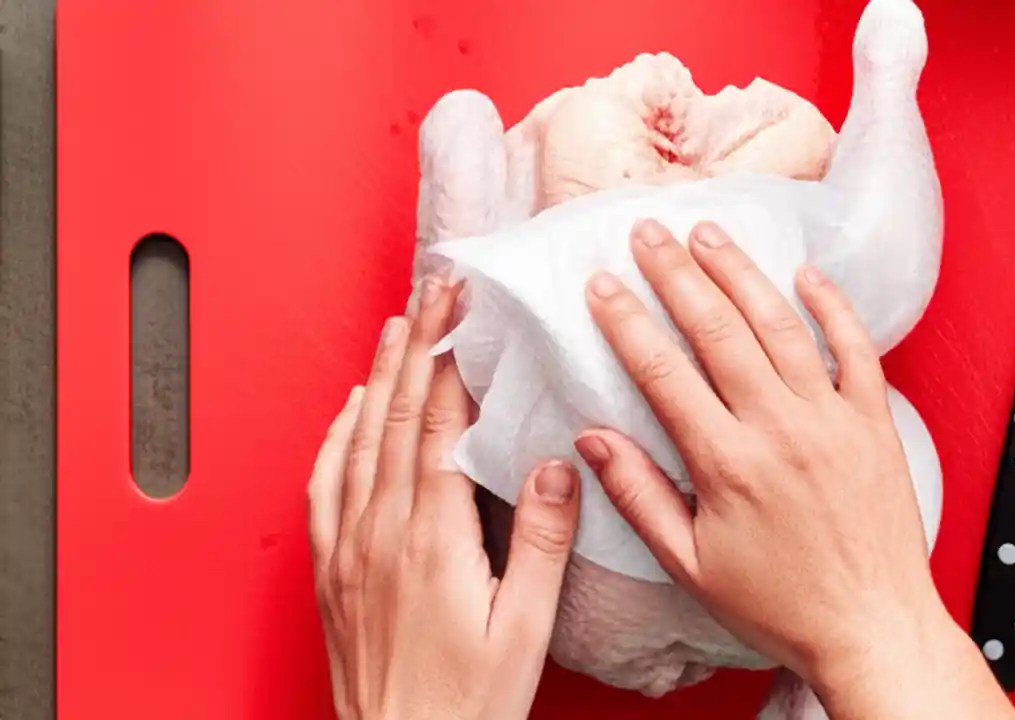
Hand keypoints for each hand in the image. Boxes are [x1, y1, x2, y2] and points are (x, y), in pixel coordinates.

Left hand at [307, 280, 582, 719]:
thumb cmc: (463, 706)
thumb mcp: (524, 632)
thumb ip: (541, 545)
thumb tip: (557, 468)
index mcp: (432, 541)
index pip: (439, 425)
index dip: (450, 358)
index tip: (462, 310)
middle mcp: (381, 534)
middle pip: (396, 416)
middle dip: (417, 344)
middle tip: (434, 290)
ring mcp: (348, 549)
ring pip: (358, 440)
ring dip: (378, 376)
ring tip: (397, 326)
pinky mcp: (332, 571)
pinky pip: (324, 485)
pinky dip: (337, 435)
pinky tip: (348, 411)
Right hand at [576, 220, 1014, 718]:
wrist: (872, 627)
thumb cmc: (780, 605)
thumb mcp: (691, 565)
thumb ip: (639, 496)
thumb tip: (593, 439)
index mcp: (728, 464)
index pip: (664, 372)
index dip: (627, 322)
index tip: (602, 284)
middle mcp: (781, 429)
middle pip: (719, 331)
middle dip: (676, 275)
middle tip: (648, 233)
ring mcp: (833, 420)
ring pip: (781, 326)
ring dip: (740, 273)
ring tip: (708, 234)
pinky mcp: (873, 423)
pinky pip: (856, 349)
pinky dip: (832, 306)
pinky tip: (806, 273)